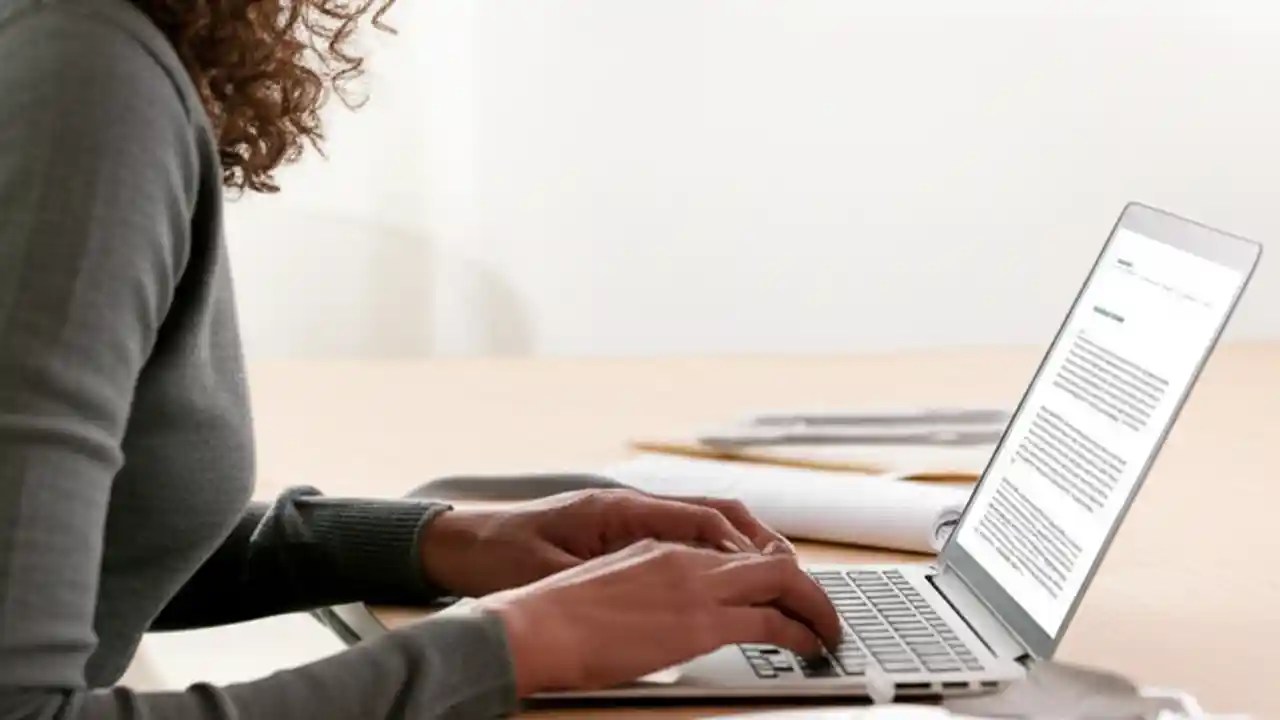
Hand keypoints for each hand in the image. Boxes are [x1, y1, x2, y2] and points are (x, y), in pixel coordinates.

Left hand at [420, 488, 793, 596]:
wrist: (460, 545)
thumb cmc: (502, 556)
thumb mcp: (560, 573)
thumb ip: (620, 579)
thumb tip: (676, 593)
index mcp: (622, 510)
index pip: (709, 521)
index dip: (755, 551)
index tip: (788, 579)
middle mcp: (631, 507)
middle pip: (718, 516)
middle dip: (765, 546)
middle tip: (800, 582)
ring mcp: (626, 518)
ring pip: (703, 524)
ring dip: (744, 549)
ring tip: (776, 582)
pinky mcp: (618, 534)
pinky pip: (681, 537)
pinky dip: (714, 555)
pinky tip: (724, 583)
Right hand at [476, 540, 841, 694]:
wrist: (536, 625)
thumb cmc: (555, 615)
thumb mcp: (607, 584)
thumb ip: (642, 588)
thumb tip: (658, 612)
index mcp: (660, 546)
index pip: (731, 550)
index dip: (765, 568)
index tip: (780, 587)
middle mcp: (685, 558)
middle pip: (767, 559)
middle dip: (803, 583)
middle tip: (820, 607)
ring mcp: (695, 587)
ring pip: (779, 583)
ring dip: (812, 606)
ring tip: (827, 629)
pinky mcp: (699, 624)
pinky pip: (769, 621)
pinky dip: (799, 631)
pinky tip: (808, 645)